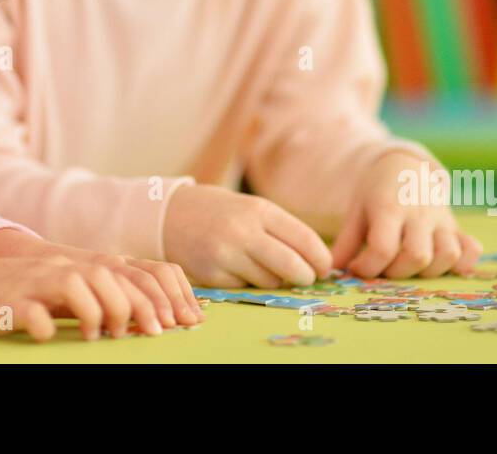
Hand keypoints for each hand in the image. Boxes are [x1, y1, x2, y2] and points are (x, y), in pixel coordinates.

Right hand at [0, 256, 167, 341]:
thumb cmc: (8, 296)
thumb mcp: (52, 293)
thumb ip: (87, 299)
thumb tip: (131, 320)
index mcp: (69, 267)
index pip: (119, 272)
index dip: (149, 296)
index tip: (167, 324)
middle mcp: (54, 269)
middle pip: (104, 275)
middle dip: (132, 305)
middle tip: (143, 333)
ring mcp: (29, 284)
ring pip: (74, 284)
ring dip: (94, 311)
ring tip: (97, 336)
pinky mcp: (4, 303)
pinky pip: (30, 312)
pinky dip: (43, 325)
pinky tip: (49, 336)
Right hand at [162, 183, 331, 287]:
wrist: (173, 214)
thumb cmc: (225, 213)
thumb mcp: (253, 209)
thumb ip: (283, 231)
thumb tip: (318, 262)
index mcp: (260, 210)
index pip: (305, 239)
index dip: (321, 258)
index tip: (324, 267)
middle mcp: (243, 231)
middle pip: (292, 266)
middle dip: (305, 277)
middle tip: (306, 278)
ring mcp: (226, 254)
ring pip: (270, 281)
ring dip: (276, 280)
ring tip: (264, 266)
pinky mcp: (212, 274)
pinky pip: (246, 288)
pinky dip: (249, 282)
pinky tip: (238, 267)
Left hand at [331, 151, 482, 278]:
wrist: (404, 164)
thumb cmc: (376, 192)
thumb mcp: (356, 211)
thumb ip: (346, 241)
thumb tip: (332, 268)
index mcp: (389, 207)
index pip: (383, 248)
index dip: (368, 267)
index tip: (357, 267)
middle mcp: (419, 213)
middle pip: (417, 256)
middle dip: (397, 273)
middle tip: (383, 268)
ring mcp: (441, 218)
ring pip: (447, 255)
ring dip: (428, 272)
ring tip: (409, 266)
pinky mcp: (455, 225)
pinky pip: (470, 248)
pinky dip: (464, 263)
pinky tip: (447, 268)